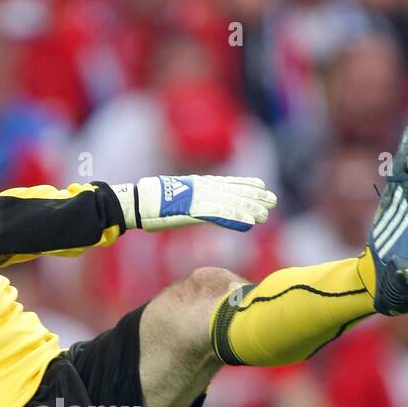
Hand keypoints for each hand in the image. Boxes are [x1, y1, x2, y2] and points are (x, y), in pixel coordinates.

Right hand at [111, 175, 275, 231]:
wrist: (135, 202)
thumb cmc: (147, 203)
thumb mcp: (170, 199)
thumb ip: (184, 201)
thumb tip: (185, 205)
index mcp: (195, 185)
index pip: (225, 183)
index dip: (244, 184)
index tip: (260, 186)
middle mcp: (201, 189)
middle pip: (232, 192)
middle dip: (253, 196)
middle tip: (272, 200)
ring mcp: (198, 199)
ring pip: (230, 203)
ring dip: (249, 209)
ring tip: (266, 214)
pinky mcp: (194, 211)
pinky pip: (220, 215)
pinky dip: (236, 219)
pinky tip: (249, 223)